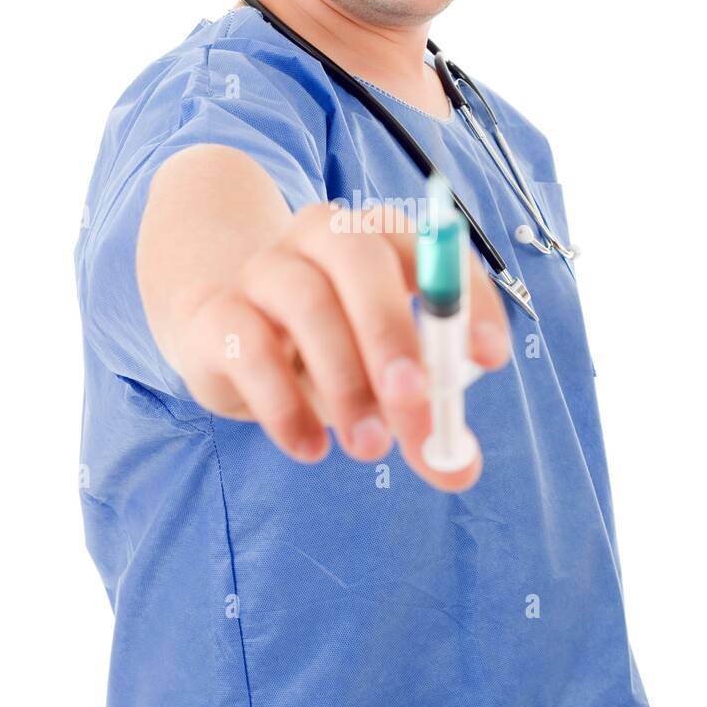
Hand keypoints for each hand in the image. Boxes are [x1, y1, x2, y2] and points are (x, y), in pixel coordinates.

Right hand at [173, 201, 511, 491]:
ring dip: (345, 380)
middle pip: (358, 258)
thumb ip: (425, 418)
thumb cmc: (328, 350)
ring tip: (369, 447)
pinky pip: (250, 350)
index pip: (427, 245)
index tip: (490, 357)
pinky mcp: (216, 315)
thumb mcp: (383, 380)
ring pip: (306, 302)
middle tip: (415, 399)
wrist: (225, 337)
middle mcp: (319, 237)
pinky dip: (283, 406)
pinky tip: (309, 449)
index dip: (462, 295)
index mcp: (375, 238)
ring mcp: (263, 270)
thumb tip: (462, 469)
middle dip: (392, 330)